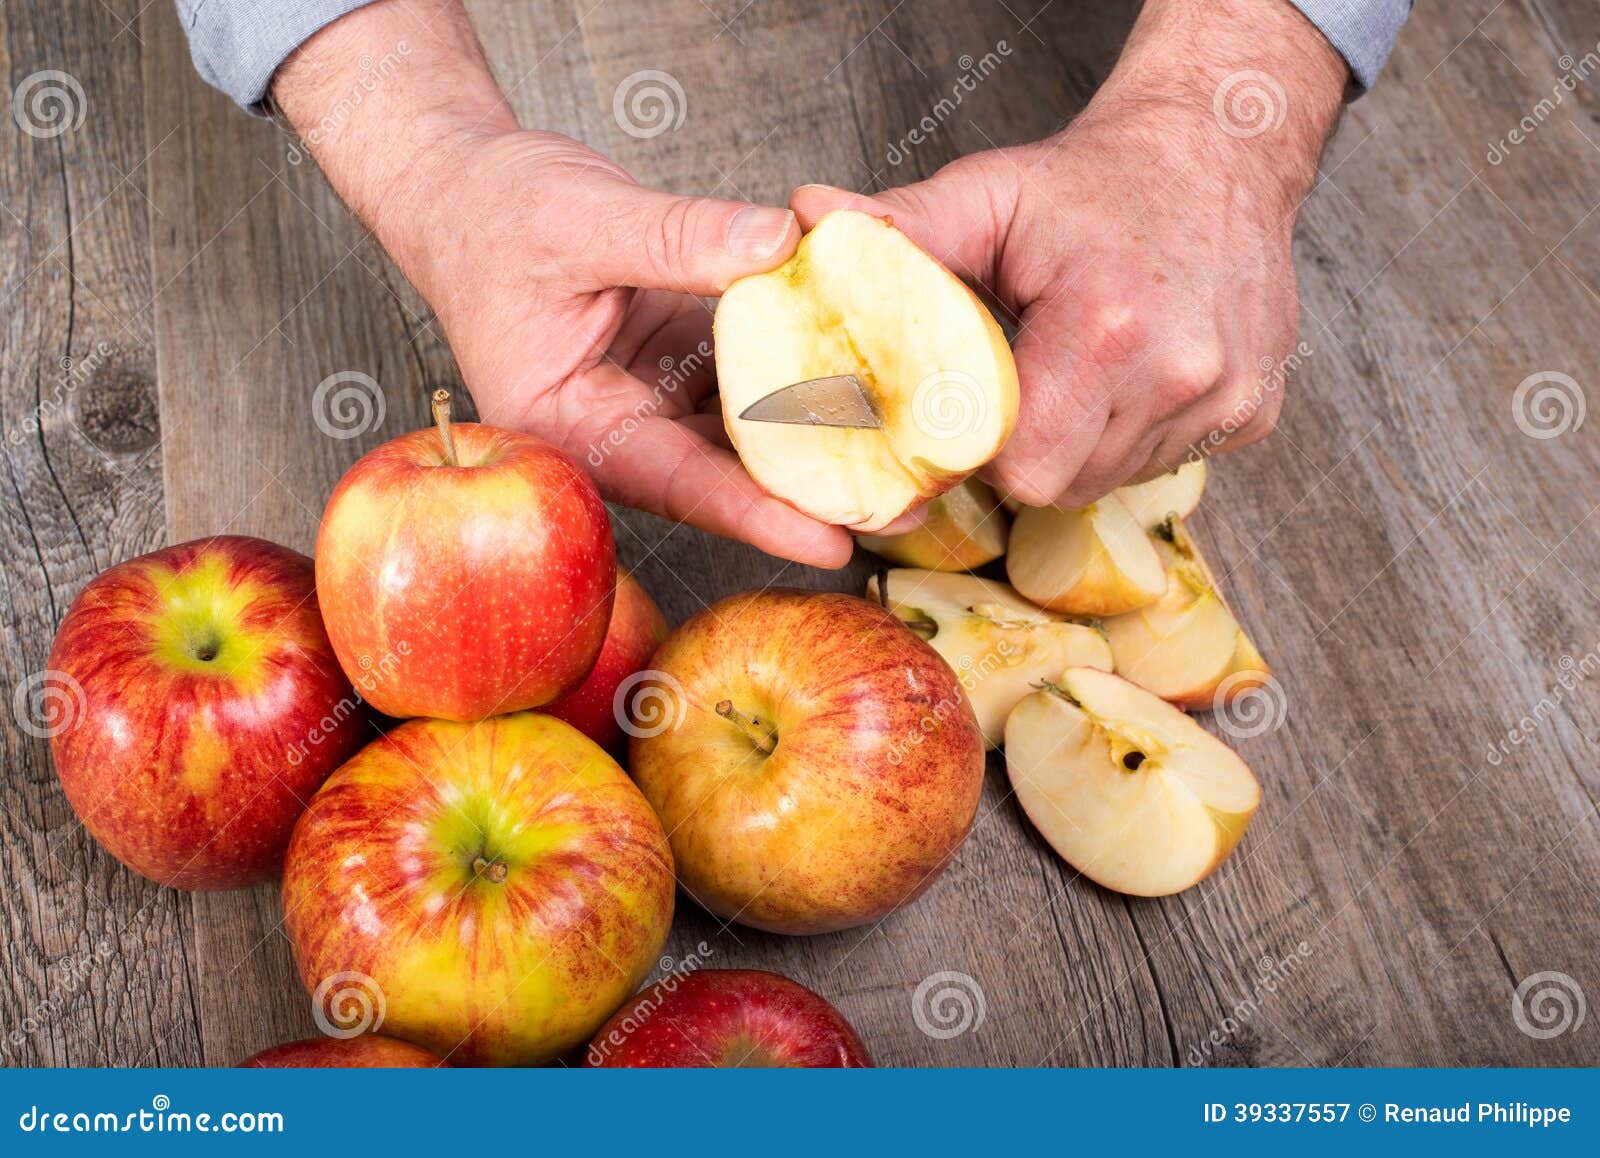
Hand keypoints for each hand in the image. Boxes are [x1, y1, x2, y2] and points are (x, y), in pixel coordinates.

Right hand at [275, 0, 852, 567]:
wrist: (463, 186)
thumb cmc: (490, 213)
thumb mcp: (580, 219)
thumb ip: (680, 235)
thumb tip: (784, 243)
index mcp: (566, 429)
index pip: (675, 483)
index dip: (755, 514)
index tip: (829, 544)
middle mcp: (612, 433)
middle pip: (722, 477)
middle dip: (808, 496)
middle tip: (900, 512)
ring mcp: (651, 402)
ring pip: (744, 435)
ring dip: (818, 443)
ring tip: (903, 456)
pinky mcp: (680, 367)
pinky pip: (750, 382)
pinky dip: (802, 377)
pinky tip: (867, 378)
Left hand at [791, 0, 1346, 507]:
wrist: (1220, 151)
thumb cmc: (1095, 182)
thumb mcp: (988, 193)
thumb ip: (899, 228)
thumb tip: (804, 223)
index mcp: (1107, 323)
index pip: (1016, 463)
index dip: (976, 449)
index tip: (960, 413)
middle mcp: (1181, 371)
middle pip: (1062, 484)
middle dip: (1021, 453)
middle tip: (1010, 391)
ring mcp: (1228, 398)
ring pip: (1111, 481)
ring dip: (1076, 446)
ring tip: (1070, 374)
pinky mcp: (1257, 414)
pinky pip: (1164, 462)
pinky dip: (1131, 435)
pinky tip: (1126, 376)